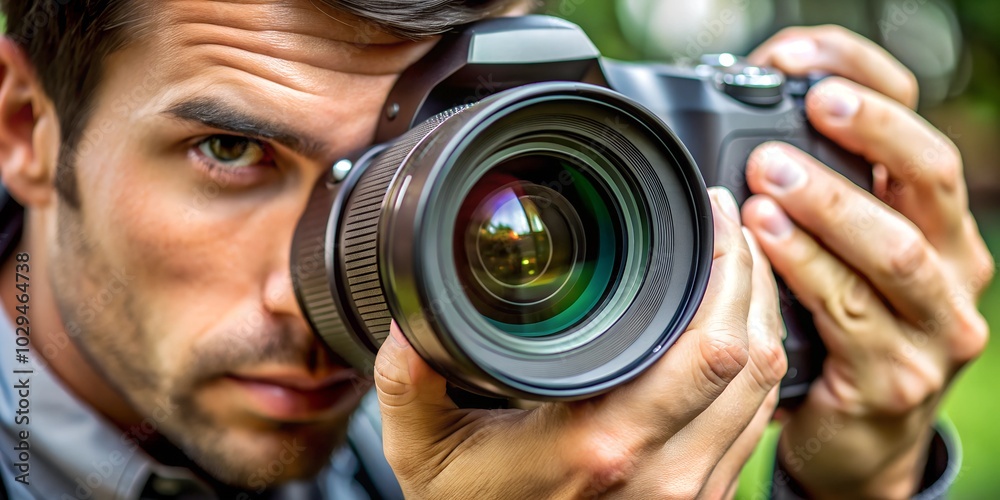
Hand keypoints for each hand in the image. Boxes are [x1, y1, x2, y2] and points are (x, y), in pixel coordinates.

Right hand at [374, 188, 786, 498]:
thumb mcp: (424, 457)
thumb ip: (407, 386)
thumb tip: (406, 323)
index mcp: (605, 443)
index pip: (710, 348)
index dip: (727, 269)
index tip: (710, 216)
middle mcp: (667, 472)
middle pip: (753, 356)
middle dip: (751, 271)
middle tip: (727, 220)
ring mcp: (692, 490)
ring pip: (764, 387)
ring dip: (761, 311)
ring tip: (736, 258)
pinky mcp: (703, 498)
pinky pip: (754, 419)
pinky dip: (754, 361)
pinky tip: (733, 324)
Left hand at [743, 26, 993, 497]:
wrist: (855, 435)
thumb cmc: (837, 327)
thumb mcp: (838, 254)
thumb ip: (815, 197)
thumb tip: (747, 120)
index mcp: (938, 223)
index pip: (921, 131)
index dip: (869, 85)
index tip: (802, 58)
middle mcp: (953, 265)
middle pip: (930, 178)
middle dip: (870, 134)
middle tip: (809, 105)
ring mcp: (934, 325)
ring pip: (893, 250)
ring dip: (828, 207)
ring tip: (768, 181)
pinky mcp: (895, 376)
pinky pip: (848, 314)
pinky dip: (802, 271)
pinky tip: (761, 244)